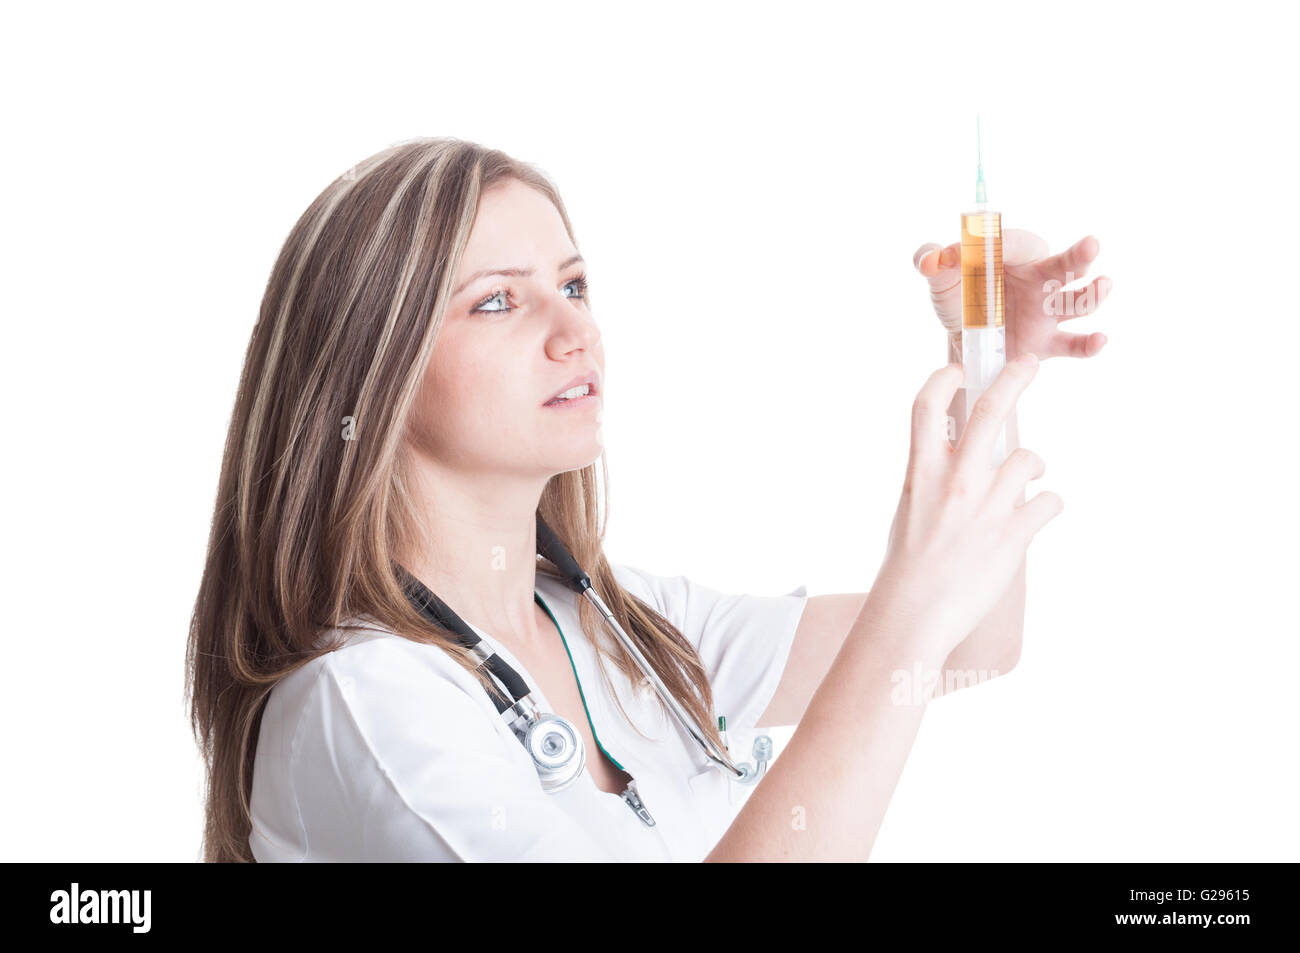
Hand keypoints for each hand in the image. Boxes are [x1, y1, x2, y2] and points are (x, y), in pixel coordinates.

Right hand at [868, 356, 1062, 658]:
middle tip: (1028, 364)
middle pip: (990, 412)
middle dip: (1013, 380)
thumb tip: (958, 458)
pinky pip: (1049, 502)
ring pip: (1029, 458)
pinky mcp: (1014, 534)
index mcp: (920, 473)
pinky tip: (1034, 519)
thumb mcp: (909, 510)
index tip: (958, 371)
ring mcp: (986, 506)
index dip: (943, 381)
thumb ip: (933, 479)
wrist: (913, 616)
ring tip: (1029, 481)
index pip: (926, 408)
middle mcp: (954, 481)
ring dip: (1034, 466)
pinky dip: (1046, 507)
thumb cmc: (907, 569)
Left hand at [913, 231, 1112, 361]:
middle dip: (1080, 255)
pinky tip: (1099, 340)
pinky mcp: (1047, 343)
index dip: (1001, 244)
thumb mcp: (940, 277)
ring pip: (1079, 302)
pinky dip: (1089, 344)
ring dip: (1093, 294)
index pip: (1017, 244)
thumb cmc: (959, 297)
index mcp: (1016, 256)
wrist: (962, 341)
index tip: (978, 248)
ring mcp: (1047, 313)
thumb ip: (930, 259)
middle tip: (1091, 245)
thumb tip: (931, 259)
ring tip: (1102, 285)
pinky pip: (1074, 344)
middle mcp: (1039, 281)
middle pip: (1066, 265)